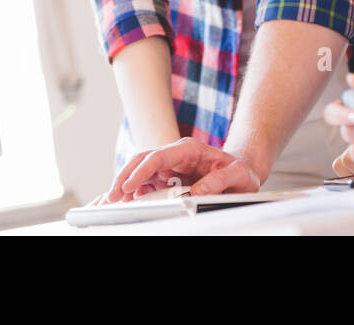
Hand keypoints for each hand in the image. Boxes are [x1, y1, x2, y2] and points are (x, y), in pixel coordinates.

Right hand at [105, 137, 261, 200]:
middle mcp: (175, 156)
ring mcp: (169, 167)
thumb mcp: (238, 174)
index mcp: (188, 150)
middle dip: (124, 178)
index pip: (158, 157)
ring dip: (124, 186)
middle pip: (141, 161)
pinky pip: (145, 183)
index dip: (141, 171)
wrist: (242, 170)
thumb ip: (219, 181)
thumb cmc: (240, 170)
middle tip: (111, 197)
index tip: (129, 186)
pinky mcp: (167, 179)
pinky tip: (124, 202)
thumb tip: (197, 194)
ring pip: (139, 172)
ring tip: (111, 202)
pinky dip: (132, 192)